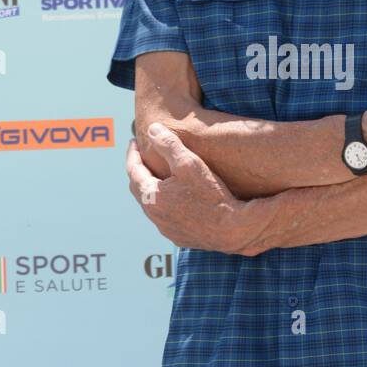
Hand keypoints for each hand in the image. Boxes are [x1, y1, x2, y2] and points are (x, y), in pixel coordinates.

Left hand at [125, 124, 253, 252]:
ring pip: (152, 206)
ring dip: (152, 189)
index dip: (132, 154)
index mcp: (151, 197)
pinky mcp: (180, 238)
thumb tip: (151, 129)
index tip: (134, 142)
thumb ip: (168, 144)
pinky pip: (166, 218)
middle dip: (139, 171)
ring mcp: (167, 229)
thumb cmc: (212, 194)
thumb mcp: (190, 163)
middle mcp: (155, 216)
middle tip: (143, 157)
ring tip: (159, 176)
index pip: (133, 171)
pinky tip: (176, 199)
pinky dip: (165, 204)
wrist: (234, 230)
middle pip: (138, 189)